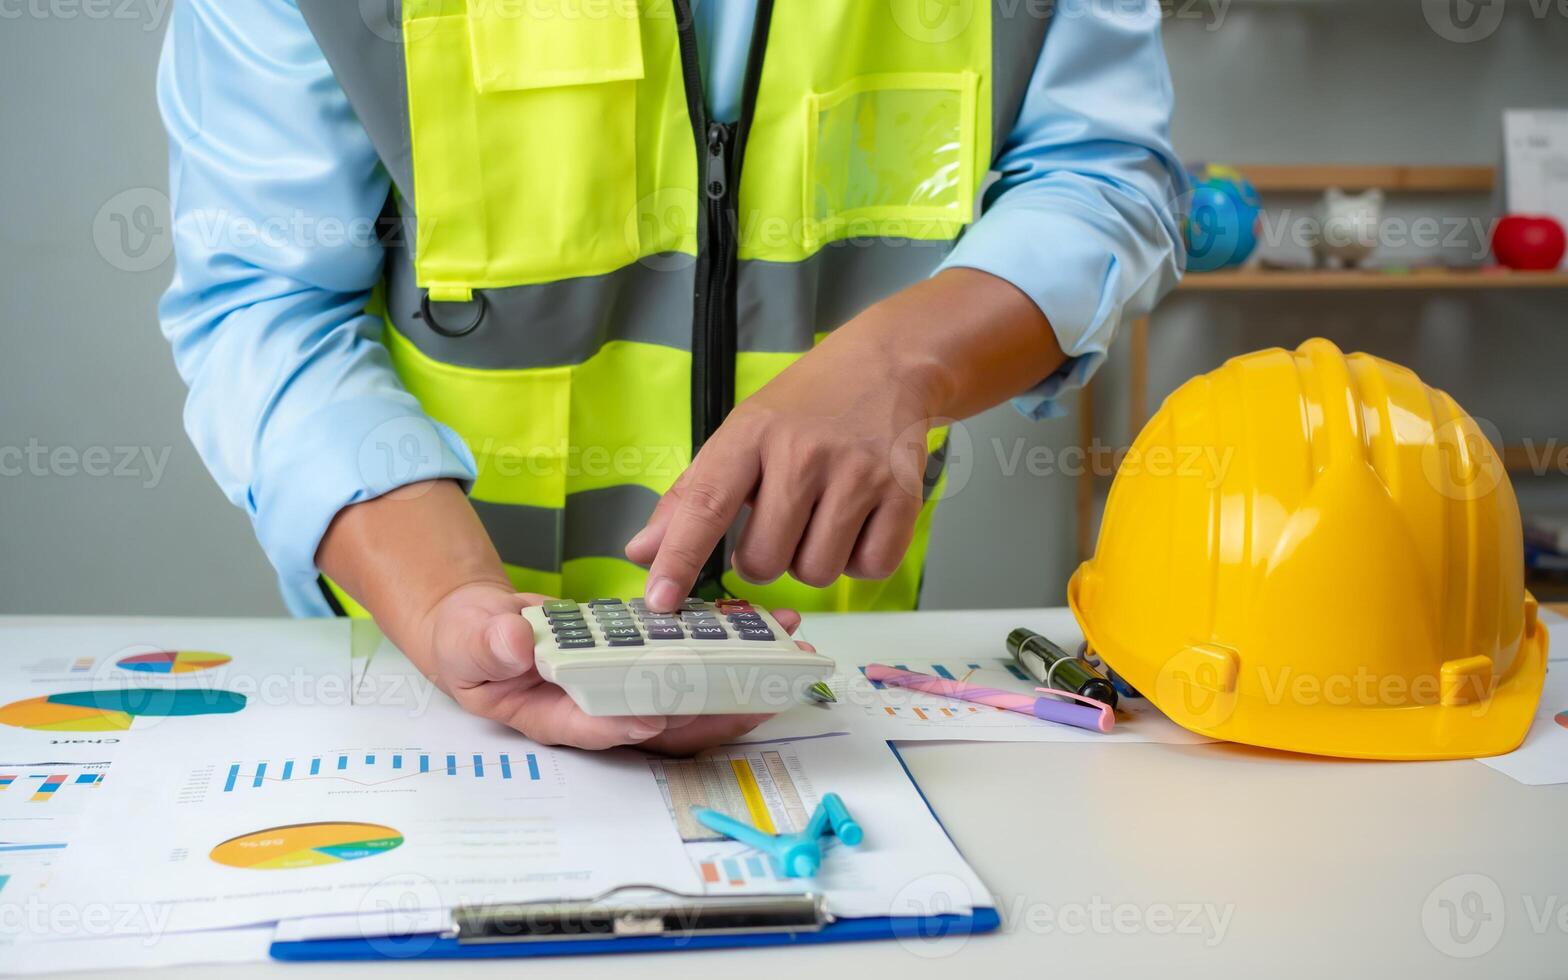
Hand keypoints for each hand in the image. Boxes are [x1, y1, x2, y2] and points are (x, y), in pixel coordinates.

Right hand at [414, 582, 813, 753]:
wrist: (483, 626)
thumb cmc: (470, 641)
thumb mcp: (467, 639)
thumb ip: (488, 644)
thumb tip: (515, 643)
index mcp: (550, 715)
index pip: (591, 728)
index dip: (623, 725)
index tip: (655, 716)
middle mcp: (596, 710)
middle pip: (661, 724)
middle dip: (713, 712)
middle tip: (759, 694)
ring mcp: (622, 689)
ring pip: (685, 698)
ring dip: (736, 682)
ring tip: (785, 659)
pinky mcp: (640, 662)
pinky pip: (685, 663)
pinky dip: (722, 649)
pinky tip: (761, 628)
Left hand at [626, 322, 933, 612]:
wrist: (890, 365)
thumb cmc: (807, 406)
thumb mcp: (742, 432)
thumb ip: (691, 496)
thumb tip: (642, 552)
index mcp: (751, 433)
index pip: (706, 505)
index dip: (679, 558)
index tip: (660, 600)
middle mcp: (802, 452)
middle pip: (763, 560)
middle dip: (765, 559)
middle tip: (781, 523)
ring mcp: (856, 473)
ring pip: (815, 572)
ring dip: (813, 562)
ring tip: (822, 518)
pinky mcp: (901, 493)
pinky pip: (869, 568)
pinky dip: (860, 562)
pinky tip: (858, 526)